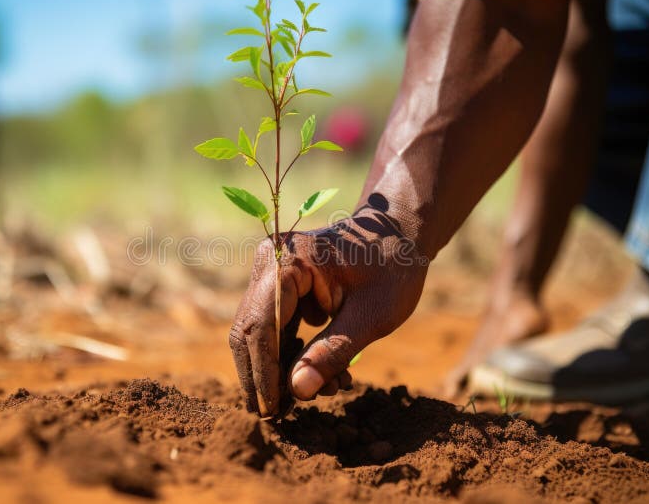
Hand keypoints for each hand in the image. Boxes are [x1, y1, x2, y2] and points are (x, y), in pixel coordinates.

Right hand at [229, 194, 429, 416]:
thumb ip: (333, 352)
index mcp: (288, 261)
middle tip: (279, 416)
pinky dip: (292, 354)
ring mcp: (270, 273)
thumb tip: (298, 392)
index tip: (272, 410)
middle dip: (264, 376)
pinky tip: (320, 375)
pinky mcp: (278, 285)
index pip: (262, 326)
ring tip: (320, 392)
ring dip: (281, 369)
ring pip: (258, 333)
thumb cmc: (392, 267)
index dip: (264, 373)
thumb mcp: (372, 315)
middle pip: (250, 331)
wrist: (398, 233)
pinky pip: (273, 327)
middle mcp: (269, 263)